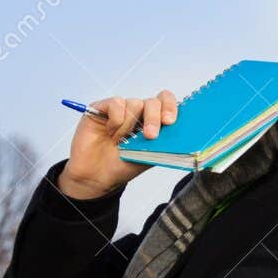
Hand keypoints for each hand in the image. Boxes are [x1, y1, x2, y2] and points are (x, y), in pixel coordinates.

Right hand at [58, 91, 177, 199]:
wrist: (97, 176)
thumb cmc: (123, 165)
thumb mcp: (151, 155)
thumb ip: (165, 141)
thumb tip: (180, 131)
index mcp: (154, 121)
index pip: (167, 102)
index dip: (171, 107)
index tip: (170, 122)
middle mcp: (138, 112)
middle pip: (153, 102)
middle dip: (154, 119)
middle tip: (150, 136)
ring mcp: (121, 109)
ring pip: (135, 103)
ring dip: (130, 125)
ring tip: (120, 141)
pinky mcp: (102, 107)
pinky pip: (116, 104)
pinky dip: (116, 120)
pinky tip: (110, 133)